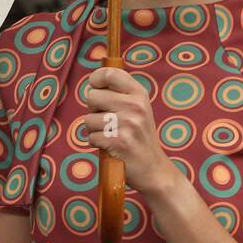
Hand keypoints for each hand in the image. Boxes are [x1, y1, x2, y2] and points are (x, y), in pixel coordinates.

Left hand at [83, 67, 174, 195]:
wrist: (153, 169)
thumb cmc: (139, 137)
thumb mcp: (139, 108)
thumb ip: (120, 93)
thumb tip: (92, 82)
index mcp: (139, 93)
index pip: (110, 73)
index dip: (96, 79)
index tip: (95, 87)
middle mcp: (135, 105)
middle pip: (92, 96)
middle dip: (93, 109)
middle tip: (106, 120)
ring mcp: (127, 123)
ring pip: (88, 118)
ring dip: (93, 129)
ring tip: (109, 135)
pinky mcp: (118, 141)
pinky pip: (91, 137)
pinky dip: (96, 143)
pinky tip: (109, 146)